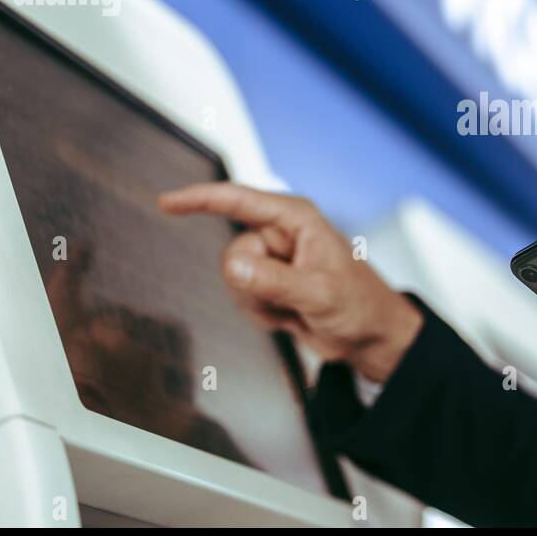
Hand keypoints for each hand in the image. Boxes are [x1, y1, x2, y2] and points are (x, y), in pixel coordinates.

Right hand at [158, 182, 422, 382]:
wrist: (370, 336)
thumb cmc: (359, 305)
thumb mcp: (319, 295)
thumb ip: (274, 282)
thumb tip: (234, 268)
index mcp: (297, 219)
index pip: (238, 202)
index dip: (200, 199)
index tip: (167, 201)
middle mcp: (281, 234)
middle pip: (233, 255)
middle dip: (252, 285)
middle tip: (288, 298)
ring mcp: (273, 259)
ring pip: (234, 280)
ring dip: (259, 303)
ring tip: (295, 307)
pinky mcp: (269, 283)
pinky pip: (242, 298)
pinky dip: (262, 313)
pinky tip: (290, 316)